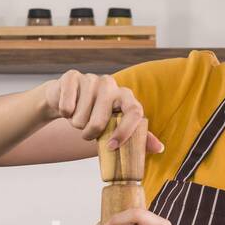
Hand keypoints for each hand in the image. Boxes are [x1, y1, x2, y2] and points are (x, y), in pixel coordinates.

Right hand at [41, 70, 164, 153]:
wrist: (67, 101)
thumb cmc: (95, 116)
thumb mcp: (115, 128)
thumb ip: (138, 137)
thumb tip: (160, 148)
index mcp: (126, 97)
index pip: (134, 112)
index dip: (125, 132)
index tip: (111, 147)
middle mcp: (111, 84)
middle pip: (101, 121)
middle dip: (90, 134)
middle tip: (88, 133)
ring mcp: (91, 78)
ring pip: (81, 117)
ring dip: (76, 124)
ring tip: (78, 118)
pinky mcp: (72, 77)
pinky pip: (67, 106)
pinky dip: (64, 114)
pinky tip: (68, 109)